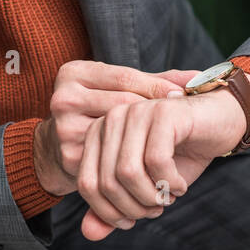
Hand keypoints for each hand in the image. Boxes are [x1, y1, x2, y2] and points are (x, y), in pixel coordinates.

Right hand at [32, 61, 199, 201]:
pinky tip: (153, 176)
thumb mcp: (116, 89)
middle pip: (123, 108)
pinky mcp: (71, 159)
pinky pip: (112, 166)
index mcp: (75, 73)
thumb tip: (197, 77)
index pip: (124, 78)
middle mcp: (65, 98)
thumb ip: (153, 81)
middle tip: (181, 128)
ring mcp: (65, 129)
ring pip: (119, 139)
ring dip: (147, 152)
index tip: (180, 96)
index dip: (155, 87)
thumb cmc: (98, 110)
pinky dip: (136, 173)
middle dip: (154, 120)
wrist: (53, 147)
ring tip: (171, 149)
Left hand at [77, 86, 249, 240]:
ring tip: (168, 198)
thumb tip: (89, 234)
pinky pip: (157, 161)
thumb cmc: (179, 154)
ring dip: (152, 197)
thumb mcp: (144, 188)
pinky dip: (170, 183)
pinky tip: (180, 186)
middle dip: (133, 208)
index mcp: (99, 134)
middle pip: (107, 182)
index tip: (132, 220)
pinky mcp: (163, 113)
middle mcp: (112, 119)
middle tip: (155, 209)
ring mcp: (137, 113)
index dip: (108, 212)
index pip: (86, 184)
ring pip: (128, 172)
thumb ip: (115, 209)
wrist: (221, 122)